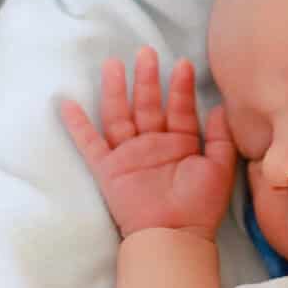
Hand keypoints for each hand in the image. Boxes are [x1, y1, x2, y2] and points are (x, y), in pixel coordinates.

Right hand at [60, 47, 236, 240]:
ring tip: (114, 64)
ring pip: (120, 115)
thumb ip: (220, 138)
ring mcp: (129, 155)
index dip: (181, 87)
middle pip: (148, 105)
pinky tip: (67, 103)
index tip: (184, 63)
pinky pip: (90, 143)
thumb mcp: (219, 167)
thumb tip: (221, 108)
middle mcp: (153, 145)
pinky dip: (78, 125)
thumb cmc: (201, 205)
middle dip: (148, 79)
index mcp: (180, 144)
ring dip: (117, 90)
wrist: (175, 234)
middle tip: (147, 52)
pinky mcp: (109, 169)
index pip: (179, 108)